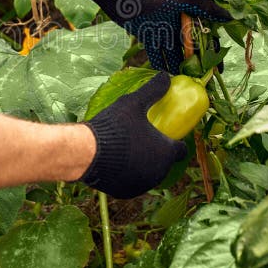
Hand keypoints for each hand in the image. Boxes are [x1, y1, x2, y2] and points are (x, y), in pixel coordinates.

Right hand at [79, 72, 186, 198]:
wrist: (86, 154)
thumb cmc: (114, 127)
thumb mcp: (134, 103)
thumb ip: (153, 90)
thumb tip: (165, 75)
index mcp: (166, 153)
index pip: (181, 150)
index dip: (175, 142)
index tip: (167, 134)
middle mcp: (158, 173)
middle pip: (164, 163)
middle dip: (158, 153)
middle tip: (144, 139)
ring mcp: (142, 185)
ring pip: (148, 174)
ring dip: (144, 165)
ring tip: (129, 150)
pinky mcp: (125, 192)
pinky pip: (132, 182)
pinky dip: (128, 174)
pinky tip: (117, 162)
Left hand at [89, 0, 231, 73]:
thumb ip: (205, 7)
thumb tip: (229, 17)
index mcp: (189, 16)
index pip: (205, 38)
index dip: (212, 54)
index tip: (217, 70)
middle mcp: (178, 26)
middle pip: (191, 49)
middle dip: (197, 65)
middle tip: (202, 81)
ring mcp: (163, 33)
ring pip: (174, 55)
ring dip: (180, 68)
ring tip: (186, 83)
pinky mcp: (148, 39)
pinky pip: (157, 56)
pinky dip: (161, 66)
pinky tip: (167, 78)